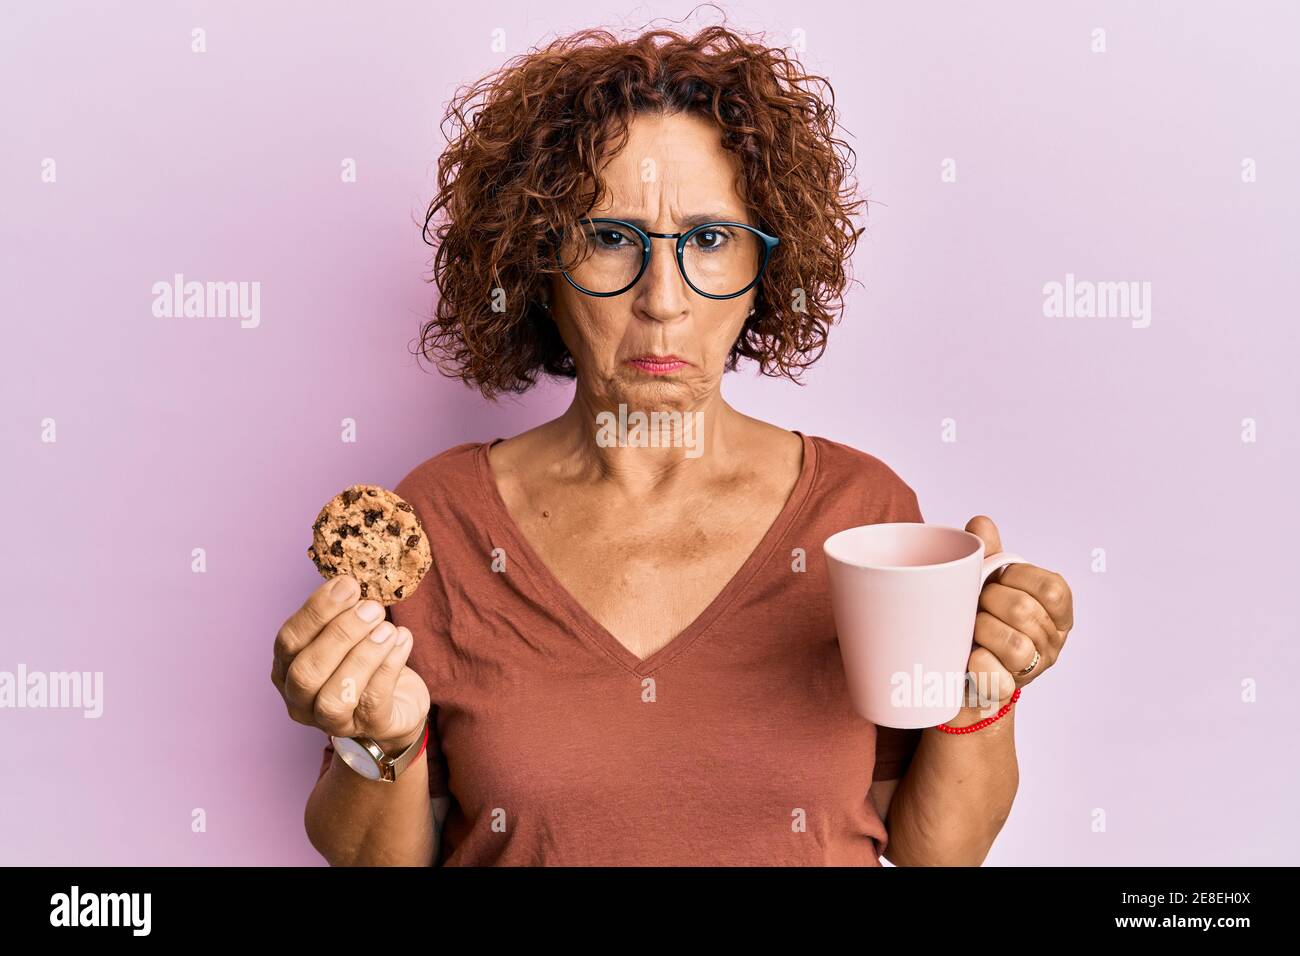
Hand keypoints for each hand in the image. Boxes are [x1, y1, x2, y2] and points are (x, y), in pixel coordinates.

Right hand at [271, 575, 429, 750]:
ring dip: (363, 655)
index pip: (288, 641)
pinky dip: (389, 666)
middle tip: (372, 607)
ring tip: (387, 627)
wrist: (399, 702)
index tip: (347, 584)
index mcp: (287, 669)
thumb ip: (342, 612)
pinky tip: (402, 640)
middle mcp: (301, 700)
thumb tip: (349, 581)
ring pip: (336, 696)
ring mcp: (332, 722)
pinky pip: (374, 701)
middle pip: (306, 672)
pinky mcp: (370, 728)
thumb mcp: (347, 635)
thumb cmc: (365, 662)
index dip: (316, 611)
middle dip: (340, 634)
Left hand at [954, 515, 1073, 720]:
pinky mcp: (1005, 693)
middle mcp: (1051, 642)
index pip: (1052, 589)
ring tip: (969, 629)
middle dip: (990, 602)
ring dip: (983, 630)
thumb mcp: (986, 583)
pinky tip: (966, 655)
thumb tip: (981, 523)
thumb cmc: (976, 619)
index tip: (996, 579)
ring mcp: (1032, 670)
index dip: (1018, 578)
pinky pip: (995, 677)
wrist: (951, 671)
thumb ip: (989, 554)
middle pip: (1026, 613)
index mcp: (1055, 612)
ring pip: (1017, 646)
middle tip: (974, 604)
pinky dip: (977, 662)